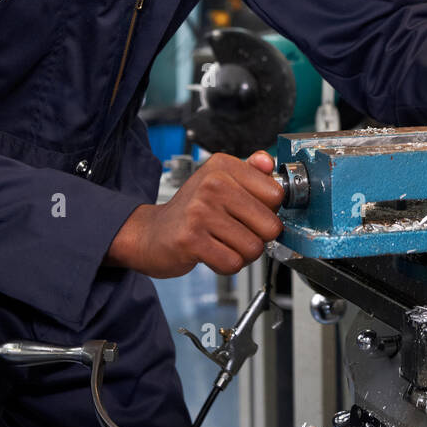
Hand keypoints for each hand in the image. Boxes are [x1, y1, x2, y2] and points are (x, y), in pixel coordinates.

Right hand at [106, 149, 283, 276]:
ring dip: (242, 254)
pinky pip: (232, 263)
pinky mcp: (191, 240)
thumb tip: (269, 161)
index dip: (270, 211)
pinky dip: (226, 265)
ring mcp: (200, 211)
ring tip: (223, 243)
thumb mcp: (218, 181)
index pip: (276, 193)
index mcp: (223, 166)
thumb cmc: (191, 210)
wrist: (150, 233)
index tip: (254, 212)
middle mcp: (212, 184)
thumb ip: (249, 171)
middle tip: (239, 233)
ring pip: (253, 248)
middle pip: (270, 225)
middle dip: (259, 238)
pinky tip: (213, 253)